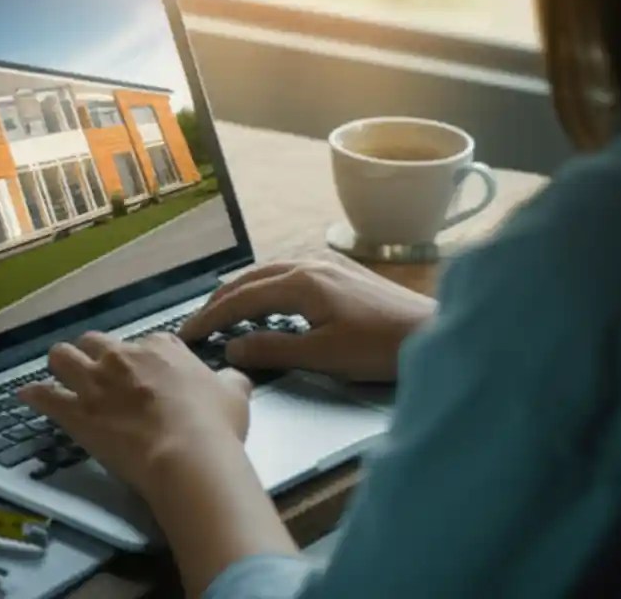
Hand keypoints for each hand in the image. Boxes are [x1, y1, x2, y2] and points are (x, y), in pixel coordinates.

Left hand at [17, 331, 251, 496]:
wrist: (187, 454)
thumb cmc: (214, 425)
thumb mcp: (235, 393)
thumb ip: (229, 380)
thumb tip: (232, 377)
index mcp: (161, 349)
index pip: (144, 342)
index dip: (141, 357)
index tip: (143, 374)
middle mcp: (123, 357)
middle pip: (95, 342)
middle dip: (94, 354)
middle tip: (98, 375)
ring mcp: (95, 382)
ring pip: (62, 356)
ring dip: (60, 364)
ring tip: (60, 375)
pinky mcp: (76, 412)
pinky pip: (44, 396)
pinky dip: (34, 395)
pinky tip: (27, 395)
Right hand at [178, 260, 435, 381]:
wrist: (434, 331)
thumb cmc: (381, 347)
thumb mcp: (323, 355)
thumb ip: (273, 349)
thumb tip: (232, 345)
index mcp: (300, 282)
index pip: (240, 299)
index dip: (209, 317)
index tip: (186, 335)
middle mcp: (308, 264)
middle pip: (249, 279)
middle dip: (218, 301)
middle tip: (196, 324)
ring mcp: (325, 264)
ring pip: (267, 272)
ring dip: (240, 292)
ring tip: (222, 312)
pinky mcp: (340, 272)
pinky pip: (287, 273)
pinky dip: (263, 287)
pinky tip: (265, 302)